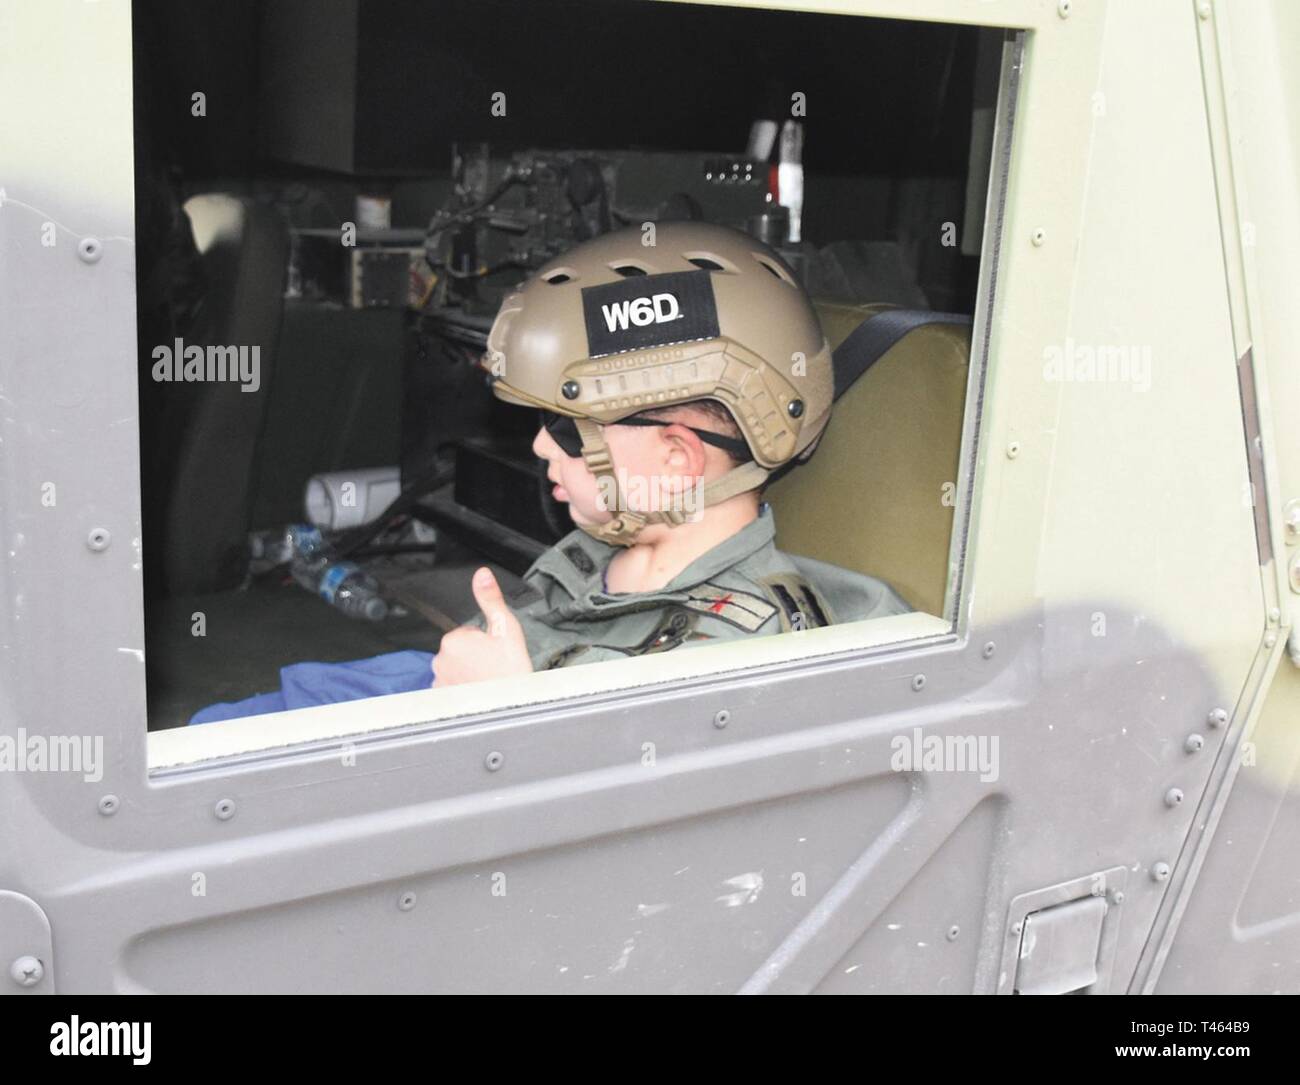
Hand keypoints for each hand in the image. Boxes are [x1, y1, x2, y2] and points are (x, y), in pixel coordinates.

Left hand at [431, 567, 533, 688]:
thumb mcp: (505, 628)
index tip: (496, 652)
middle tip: (494, 666)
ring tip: (488, 679)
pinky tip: (478, 690)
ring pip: (455, 668)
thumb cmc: (510, 672)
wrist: (511, 705)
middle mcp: (441, 660)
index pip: (468, 633)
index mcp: (454, 639)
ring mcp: (440, 680)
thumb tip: (482, 575)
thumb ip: (490, 599)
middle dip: (475, 655)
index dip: (485, 641)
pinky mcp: (441, 697)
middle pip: (460, 650)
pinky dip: (462, 688)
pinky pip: (450, 686)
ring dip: (468, 672)